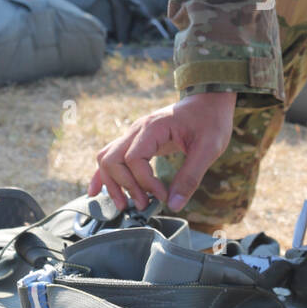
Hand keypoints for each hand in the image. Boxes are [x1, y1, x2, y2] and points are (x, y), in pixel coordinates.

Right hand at [89, 91, 236, 211]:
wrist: (208, 102)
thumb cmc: (210, 121)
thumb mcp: (208, 149)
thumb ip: (190, 177)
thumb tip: (174, 205)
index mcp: (153, 128)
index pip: (134, 159)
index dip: (145, 182)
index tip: (162, 196)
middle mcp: (137, 129)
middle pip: (112, 159)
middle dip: (124, 186)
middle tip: (143, 204)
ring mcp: (133, 135)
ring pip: (107, 158)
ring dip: (112, 183)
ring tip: (124, 205)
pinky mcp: (136, 142)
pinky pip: (111, 156)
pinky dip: (103, 175)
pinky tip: (96, 192)